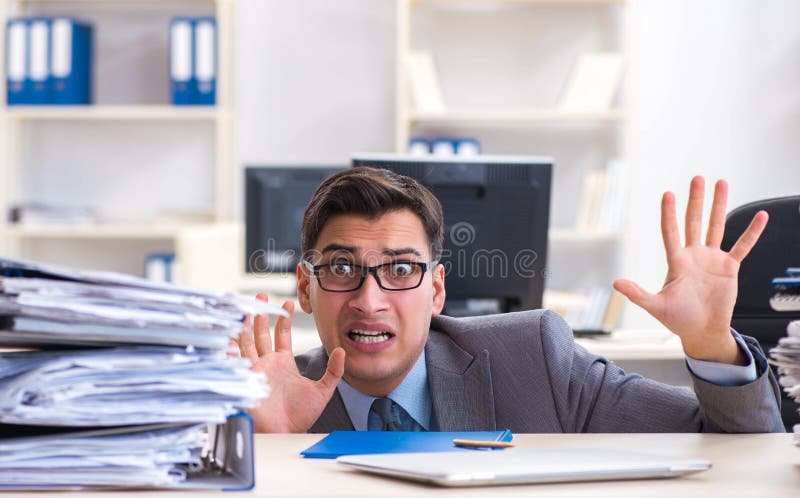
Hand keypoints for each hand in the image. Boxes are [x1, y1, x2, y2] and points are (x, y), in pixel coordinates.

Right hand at [238, 292, 344, 432]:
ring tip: (246, 308)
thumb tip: (342, 350)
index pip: (281, 335)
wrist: (284, 433)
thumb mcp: (323, 390)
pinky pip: (233, 360)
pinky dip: (229, 348)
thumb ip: (333, 370)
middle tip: (261, 295)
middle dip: (260, 314)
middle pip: (261, 333)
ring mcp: (254, 370)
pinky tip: (227, 335)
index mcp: (283, 363)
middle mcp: (267, 364)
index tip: (287, 303)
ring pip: (246, 342)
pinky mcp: (243, 379)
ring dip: (245, 325)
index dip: (283, 319)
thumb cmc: (300, 416)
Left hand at [613, 177, 767, 363]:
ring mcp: (712, 259)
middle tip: (697, 178)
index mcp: (676, 262)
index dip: (669, 214)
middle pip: (693, 222)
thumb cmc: (678, 320)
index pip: (670, 232)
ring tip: (721, 183)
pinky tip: (760, 216)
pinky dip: (751, 232)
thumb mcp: (656, 306)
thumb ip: (637, 294)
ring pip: (716, 226)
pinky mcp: (729, 267)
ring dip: (719, 206)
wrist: (702, 331)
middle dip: (695, 200)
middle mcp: (693, 255)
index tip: (667, 194)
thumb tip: (615, 283)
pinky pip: (743, 246)